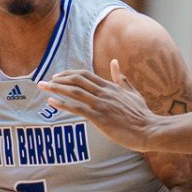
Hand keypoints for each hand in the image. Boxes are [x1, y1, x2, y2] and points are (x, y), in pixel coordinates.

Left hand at [46, 61, 160, 152]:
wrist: (149, 130)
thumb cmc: (142, 114)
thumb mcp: (132, 93)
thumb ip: (121, 78)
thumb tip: (115, 62)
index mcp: (110, 87)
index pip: (84, 75)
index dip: (68, 74)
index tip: (57, 77)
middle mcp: (104, 93)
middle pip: (76, 80)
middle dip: (58, 79)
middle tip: (44, 82)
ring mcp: (101, 105)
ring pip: (74, 92)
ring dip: (56, 88)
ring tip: (42, 88)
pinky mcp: (100, 117)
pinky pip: (77, 108)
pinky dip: (63, 104)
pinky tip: (52, 102)